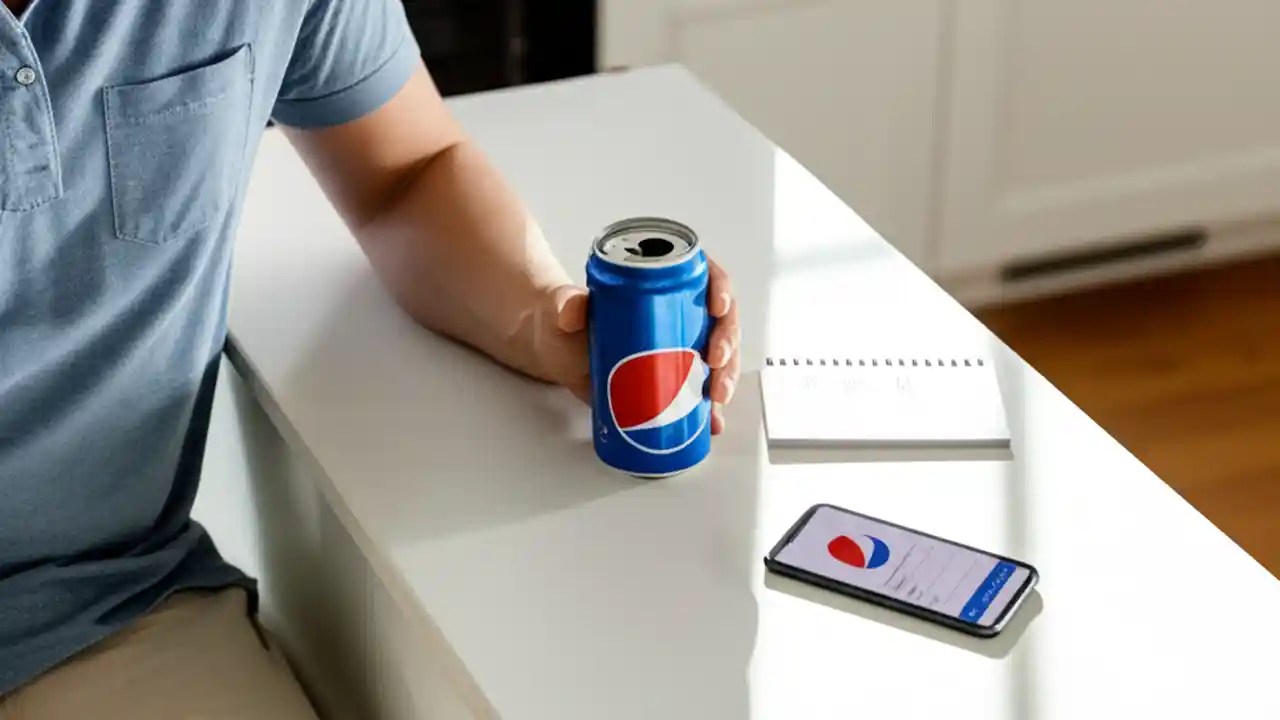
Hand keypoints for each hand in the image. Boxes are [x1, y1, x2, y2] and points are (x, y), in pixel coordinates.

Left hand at [535, 257, 740, 433]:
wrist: (553, 352)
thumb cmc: (561, 320)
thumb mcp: (561, 307)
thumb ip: (565, 303)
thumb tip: (572, 308)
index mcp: (659, 283)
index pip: (703, 275)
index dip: (721, 288)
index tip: (718, 308)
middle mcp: (676, 312)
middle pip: (719, 319)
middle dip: (727, 342)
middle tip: (715, 362)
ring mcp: (677, 345)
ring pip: (717, 355)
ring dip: (725, 376)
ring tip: (716, 396)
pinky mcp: (669, 376)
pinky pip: (700, 387)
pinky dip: (710, 406)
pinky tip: (712, 419)